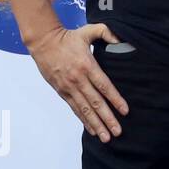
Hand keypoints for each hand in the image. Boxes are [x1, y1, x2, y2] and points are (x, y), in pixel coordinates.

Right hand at [27, 23, 128, 142]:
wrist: (43, 42)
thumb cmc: (68, 37)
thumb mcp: (89, 31)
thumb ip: (106, 32)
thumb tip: (121, 38)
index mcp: (87, 65)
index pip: (104, 86)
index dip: (115, 99)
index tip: (125, 111)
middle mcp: (78, 79)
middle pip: (95, 102)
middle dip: (107, 118)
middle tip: (118, 132)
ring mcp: (69, 87)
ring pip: (84, 109)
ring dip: (95, 124)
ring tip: (106, 137)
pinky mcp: (61, 91)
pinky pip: (74, 108)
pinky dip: (83, 120)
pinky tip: (92, 129)